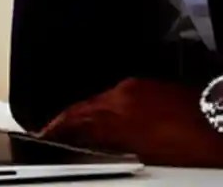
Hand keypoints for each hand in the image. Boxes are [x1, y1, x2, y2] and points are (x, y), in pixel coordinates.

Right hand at [36, 77, 222, 167]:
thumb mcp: (148, 155)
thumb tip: (90, 146)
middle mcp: (123, 94)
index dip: (56, 129)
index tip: (45, 135)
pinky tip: (111, 120)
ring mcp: (136, 87)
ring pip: (100, 100)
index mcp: (118, 113)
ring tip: (80, 129)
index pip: (75, 119)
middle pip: (84, 107)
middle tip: (54, 132)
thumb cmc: (195, 144)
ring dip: (87, 114)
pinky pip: (117, 96)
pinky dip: (107, 109)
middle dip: (67, 121)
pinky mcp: (150, 86)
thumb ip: (112, 147)